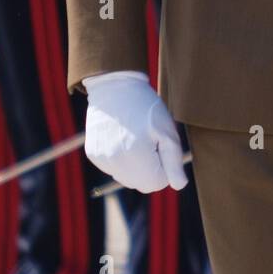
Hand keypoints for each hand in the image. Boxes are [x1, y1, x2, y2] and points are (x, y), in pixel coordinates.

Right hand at [83, 71, 187, 192]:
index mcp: (136, 156)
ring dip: (136, 166)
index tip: (162, 146)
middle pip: (141, 184)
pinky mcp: (93, 155)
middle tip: (150, 141)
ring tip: (136, 138)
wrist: (115, 87)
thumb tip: (179, 185)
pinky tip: (122, 138)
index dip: (165, 167)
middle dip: (150, 169)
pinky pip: (114, 169)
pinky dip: (121, 159)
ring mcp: (102, 159)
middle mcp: (116, 162)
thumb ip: (174, 161)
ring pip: (127, 178)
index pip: (157, 183)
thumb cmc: (146, 107)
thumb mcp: (167, 130)